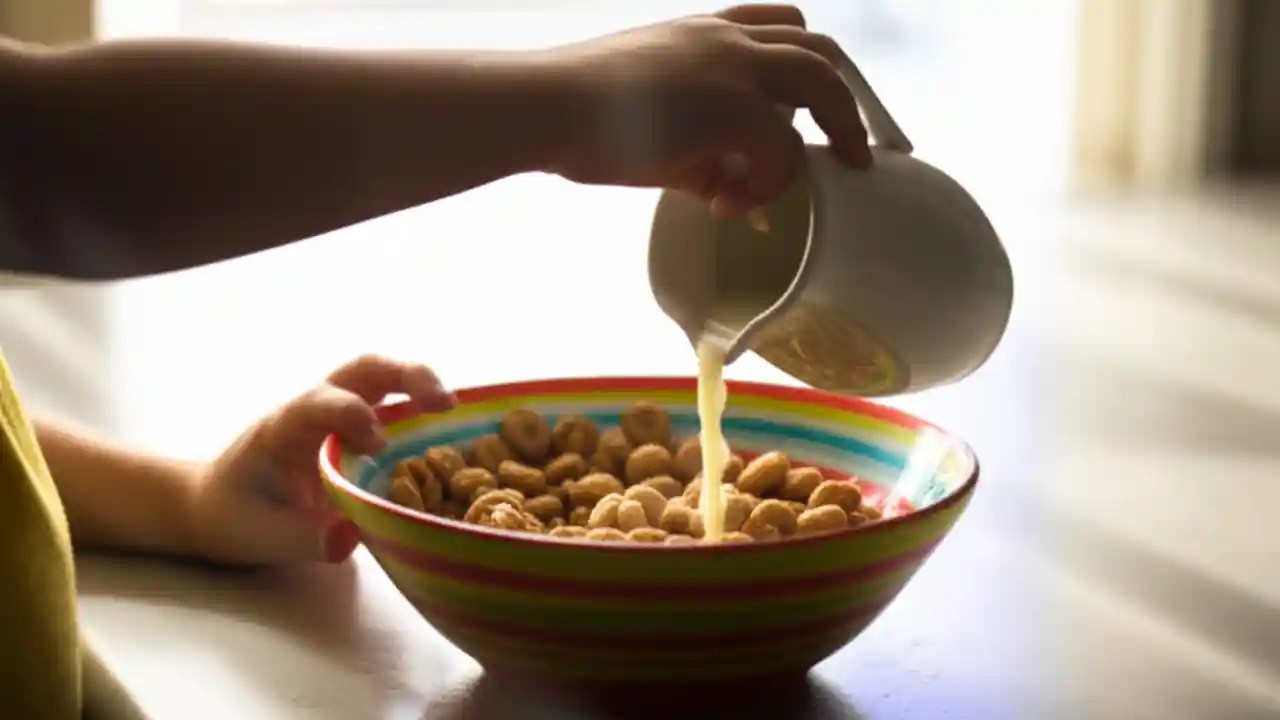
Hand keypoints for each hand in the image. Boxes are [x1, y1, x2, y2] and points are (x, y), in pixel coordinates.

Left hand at [188, 355, 454, 564]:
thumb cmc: (232, 517)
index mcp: (283, 428)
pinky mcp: (351, 428)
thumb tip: (351, 536)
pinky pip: (390, 405)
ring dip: (418, 383)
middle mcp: (313, 408)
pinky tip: (448, 432)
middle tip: (445, 403)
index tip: (379, 445)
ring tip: (455, 408)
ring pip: (379, 377)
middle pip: (362, 370)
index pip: (320, 403)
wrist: (211, 504)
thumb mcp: (260, 535)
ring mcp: (334, 413)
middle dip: (405, 375)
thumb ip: (305, 537)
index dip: (352, 414)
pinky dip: (420, 409)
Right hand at [548, 4, 869, 216]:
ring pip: (820, 81)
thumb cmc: (576, 116)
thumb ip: (697, 145)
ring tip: (834, 171)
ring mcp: (732, 67)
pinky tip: (728, 205)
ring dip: (835, 129)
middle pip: (818, 48)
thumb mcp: (649, 121)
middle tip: (855, 148)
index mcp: (704, 33)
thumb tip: (724, 186)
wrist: (542, 106)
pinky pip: (782, 148)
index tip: (815, 109)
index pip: (779, 24)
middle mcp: (726, 39)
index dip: (808, 65)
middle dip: (846, 100)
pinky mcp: (731, 107)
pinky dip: (767, 183)